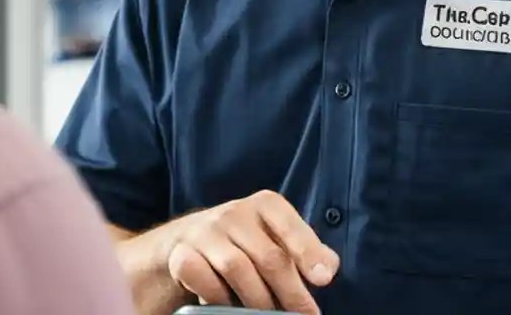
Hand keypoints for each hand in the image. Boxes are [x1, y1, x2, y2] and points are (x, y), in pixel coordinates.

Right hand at [166, 190, 339, 313]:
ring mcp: (205, 232)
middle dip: (290, 292)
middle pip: (269, 256)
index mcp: (265, 205)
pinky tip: (227, 305)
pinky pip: (200, 277)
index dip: (308, 252)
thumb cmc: (244, 243)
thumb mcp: (275, 238)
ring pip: (236, 268)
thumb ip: (304, 250)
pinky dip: (216, 296)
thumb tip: (328, 267)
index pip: (290, 226)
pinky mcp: (181, 253)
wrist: (185, 243)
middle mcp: (235, 213)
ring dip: (256, 299)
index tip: (323, 279)